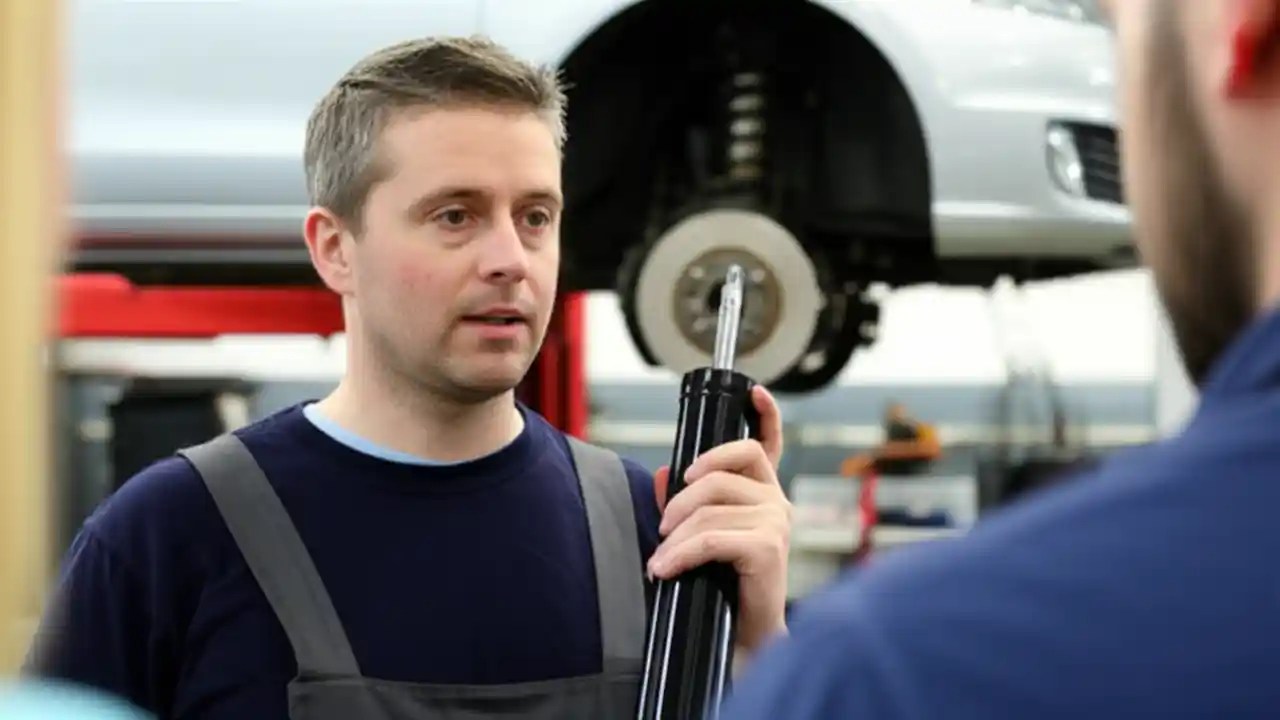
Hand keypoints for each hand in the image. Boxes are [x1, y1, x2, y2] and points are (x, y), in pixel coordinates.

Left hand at [648, 385, 791, 655]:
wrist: (743, 637)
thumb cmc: (723, 586)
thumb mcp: (699, 537)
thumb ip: (682, 504)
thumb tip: (662, 471)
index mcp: (762, 493)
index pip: (768, 444)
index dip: (765, 414)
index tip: (754, 391)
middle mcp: (776, 501)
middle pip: (720, 472)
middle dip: (681, 497)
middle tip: (662, 527)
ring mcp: (776, 522)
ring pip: (710, 509)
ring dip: (675, 536)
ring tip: (661, 560)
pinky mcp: (768, 547)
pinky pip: (711, 537)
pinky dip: (681, 553)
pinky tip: (665, 569)